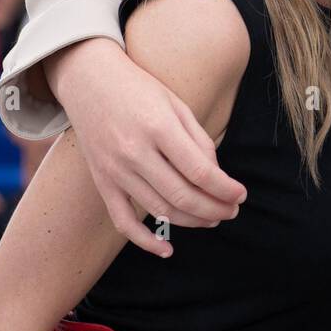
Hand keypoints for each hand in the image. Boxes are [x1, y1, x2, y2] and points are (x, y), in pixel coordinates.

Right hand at [45, 38, 244, 256]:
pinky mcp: (101, 181)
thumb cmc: (140, 89)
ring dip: (191, 221)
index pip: (200, 171)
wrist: (89, 80)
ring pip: (158, 210)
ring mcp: (114, 169)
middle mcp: (134, 151)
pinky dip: (143, 241)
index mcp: (158, 127)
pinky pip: (122, 220)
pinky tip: (167, 249)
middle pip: (182, 195)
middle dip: (214, 209)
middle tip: (232, 211)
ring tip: (213, 219)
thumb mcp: (177, 104)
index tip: (241, 195)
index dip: (225, 189)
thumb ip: (199, 141)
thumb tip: (216, 178)